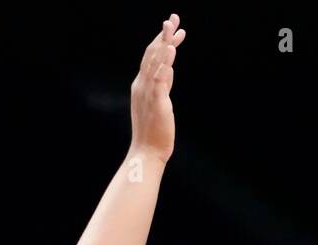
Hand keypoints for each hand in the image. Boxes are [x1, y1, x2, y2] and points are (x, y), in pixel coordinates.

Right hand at [129, 14, 185, 164]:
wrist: (147, 152)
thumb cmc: (154, 131)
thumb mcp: (160, 103)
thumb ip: (164, 86)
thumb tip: (170, 70)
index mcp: (142, 85)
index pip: (152, 58)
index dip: (162, 41)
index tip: (175, 29)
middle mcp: (142, 85)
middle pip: (152, 54)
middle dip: (163, 35)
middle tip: (173, 18)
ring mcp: (148, 93)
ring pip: (155, 63)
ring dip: (164, 44)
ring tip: (172, 28)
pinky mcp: (157, 103)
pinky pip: (160, 80)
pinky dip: (165, 64)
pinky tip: (171, 52)